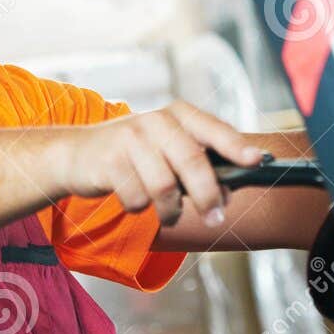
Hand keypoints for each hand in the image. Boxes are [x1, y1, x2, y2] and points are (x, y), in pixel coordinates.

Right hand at [55, 101, 262, 226]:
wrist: (76, 154)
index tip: (256, 161)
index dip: (236, 146)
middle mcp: (156, 121)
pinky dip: (139, 208)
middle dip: (208, 195)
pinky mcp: (109, 161)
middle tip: (216, 218)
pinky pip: (137, 199)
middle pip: (192, 161)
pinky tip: (134, 199)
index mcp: (177, 115)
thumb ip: (198, 166)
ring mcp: (130, 139)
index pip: (213, 129)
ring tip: (168, 212)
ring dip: (170, 210)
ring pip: (164, 187)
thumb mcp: (166, 150)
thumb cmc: (133, 155)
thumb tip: (227, 193)